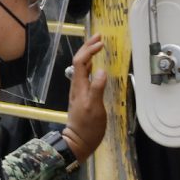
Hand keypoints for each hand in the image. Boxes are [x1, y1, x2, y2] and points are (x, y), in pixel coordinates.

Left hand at [61, 33, 109, 158]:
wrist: (78, 142)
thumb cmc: (88, 127)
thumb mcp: (95, 109)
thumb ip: (97, 89)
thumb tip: (102, 70)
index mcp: (79, 86)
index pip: (80, 62)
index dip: (89, 50)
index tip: (102, 43)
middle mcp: (77, 85)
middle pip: (78, 61)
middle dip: (88, 47)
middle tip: (99, 36)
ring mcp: (78, 90)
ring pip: (81, 67)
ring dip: (89, 54)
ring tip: (98, 46)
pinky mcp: (82, 95)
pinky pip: (84, 74)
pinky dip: (90, 65)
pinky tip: (96, 66)